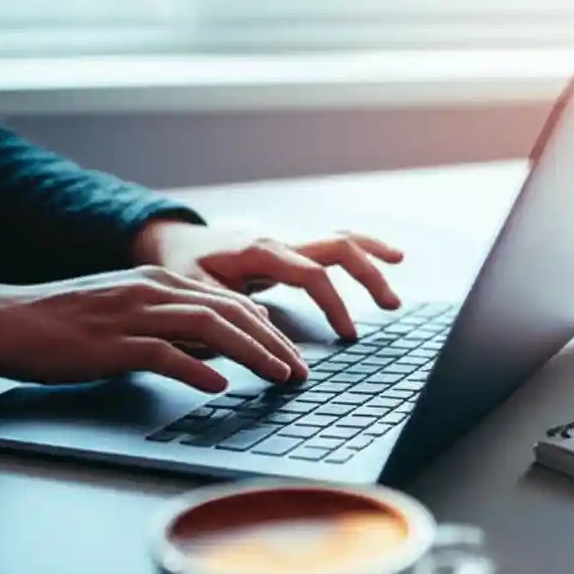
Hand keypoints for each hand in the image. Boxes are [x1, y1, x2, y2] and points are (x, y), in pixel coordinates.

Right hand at [0, 267, 309, 392]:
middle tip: (302, 371)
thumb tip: (220, 350)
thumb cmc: (71, 324)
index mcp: (162, 281)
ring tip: (279, 376)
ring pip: (210, 327)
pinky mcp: (112, 343)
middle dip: (275, 342)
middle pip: (232, 312)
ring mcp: (134, 314)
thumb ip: (175, 324)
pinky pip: (163, 353)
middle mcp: (155, 291)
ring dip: (252, 353)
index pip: (231, 301)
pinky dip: (196, 368)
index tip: (294, 355)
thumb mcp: (132, 313)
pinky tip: (219, 385)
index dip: (270, 329)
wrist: (10, 320)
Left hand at [132, 221, 403, 339]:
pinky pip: (332, 244)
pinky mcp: (290, 250)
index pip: (312, 275)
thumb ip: (229, 307)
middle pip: (338, 248)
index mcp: (260, 251)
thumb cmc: (183, 268)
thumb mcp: (196, 291)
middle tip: (391, 304)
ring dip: (372, 254)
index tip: (348, 335)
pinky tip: (381, 259)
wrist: (173, 243)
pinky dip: (359, 250)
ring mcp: (288, 242)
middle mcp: (280, 241)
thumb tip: (265, 323)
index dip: (335, 305)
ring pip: (340, 239)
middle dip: (369, 274)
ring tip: (399, 267)